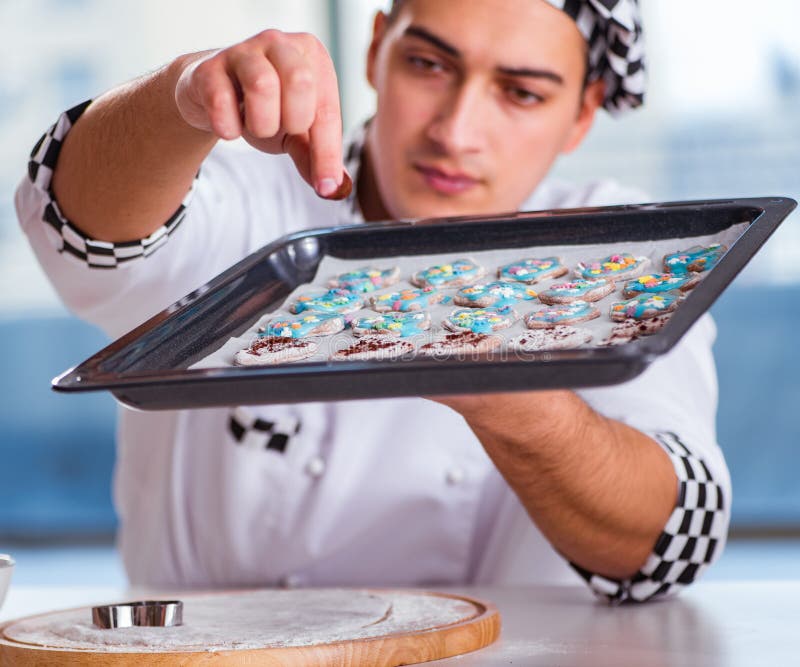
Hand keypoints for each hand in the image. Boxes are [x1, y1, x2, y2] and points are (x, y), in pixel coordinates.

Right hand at [174, 30, 350, 198]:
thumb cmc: (265, 108)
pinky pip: (221, 99)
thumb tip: (334, 188)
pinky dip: (228, 126)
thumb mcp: (296, 132)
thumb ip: (315, 156)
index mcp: (313, 56)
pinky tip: (229, 129)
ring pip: (262, 85)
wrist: (212, 94)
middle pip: (300, 83)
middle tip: (279, 128)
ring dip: (261, 124)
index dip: (327, 152)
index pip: (327, 109)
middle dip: (292, 122)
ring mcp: (243, 50)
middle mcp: (280, 43)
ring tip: (255, 126)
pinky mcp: (210, 67)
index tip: (326, 187)